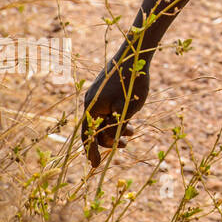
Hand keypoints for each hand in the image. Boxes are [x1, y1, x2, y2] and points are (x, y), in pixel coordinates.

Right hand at [81, 46, 150, 165]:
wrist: (134, 55)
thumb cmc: (131, 82)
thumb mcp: (126, 109)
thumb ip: (117, 127)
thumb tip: (110, 143)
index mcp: (92, 108)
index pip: (88, 136)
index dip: (92, 152)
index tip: (95, 167)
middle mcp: (91, 102)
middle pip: (95, 129)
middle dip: (109, 139)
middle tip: (126, 146)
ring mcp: (97, 96)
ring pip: (104, 119)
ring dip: (116, 128)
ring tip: (133, 133)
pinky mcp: (105, 90)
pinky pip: (107, 110)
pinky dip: (117, 118)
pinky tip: (130, 121)